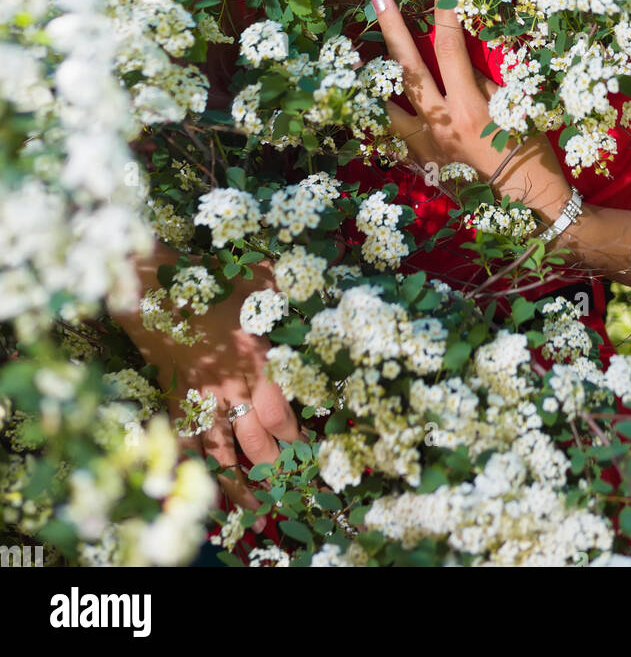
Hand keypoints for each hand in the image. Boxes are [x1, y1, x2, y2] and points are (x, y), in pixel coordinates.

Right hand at [113, 250, 305, 524]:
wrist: (154, 288)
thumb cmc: (211, 280)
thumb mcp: (260, 278)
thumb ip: (290, 287)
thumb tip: (324, 270)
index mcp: (255, 364)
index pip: (280, 418)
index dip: (295, 440)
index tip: (306, 451)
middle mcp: (229, 390)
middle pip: (255, 445)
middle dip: (274, 470)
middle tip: (289, 490)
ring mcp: (199, 400)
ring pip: (219, 456)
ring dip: (238, 488)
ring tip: (255, 512)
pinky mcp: (174, 401)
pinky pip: (184, 444)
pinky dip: (192, 469)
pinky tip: (202, 489)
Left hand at [370, 0, 570, 220]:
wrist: (527, 202)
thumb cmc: (528, 151)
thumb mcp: (513, 107)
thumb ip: (479, 80)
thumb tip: (455, 55)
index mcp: (468, 108)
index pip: (451, 48)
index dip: (445, 10)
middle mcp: (440, 125)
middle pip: (408, 69)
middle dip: (392, 29)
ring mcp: (425, 145)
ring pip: (387, 104)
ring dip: (375, 76)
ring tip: (358, 52)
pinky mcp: (421, 161)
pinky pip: (394, 131)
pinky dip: (386, 112)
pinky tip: (377, 97)